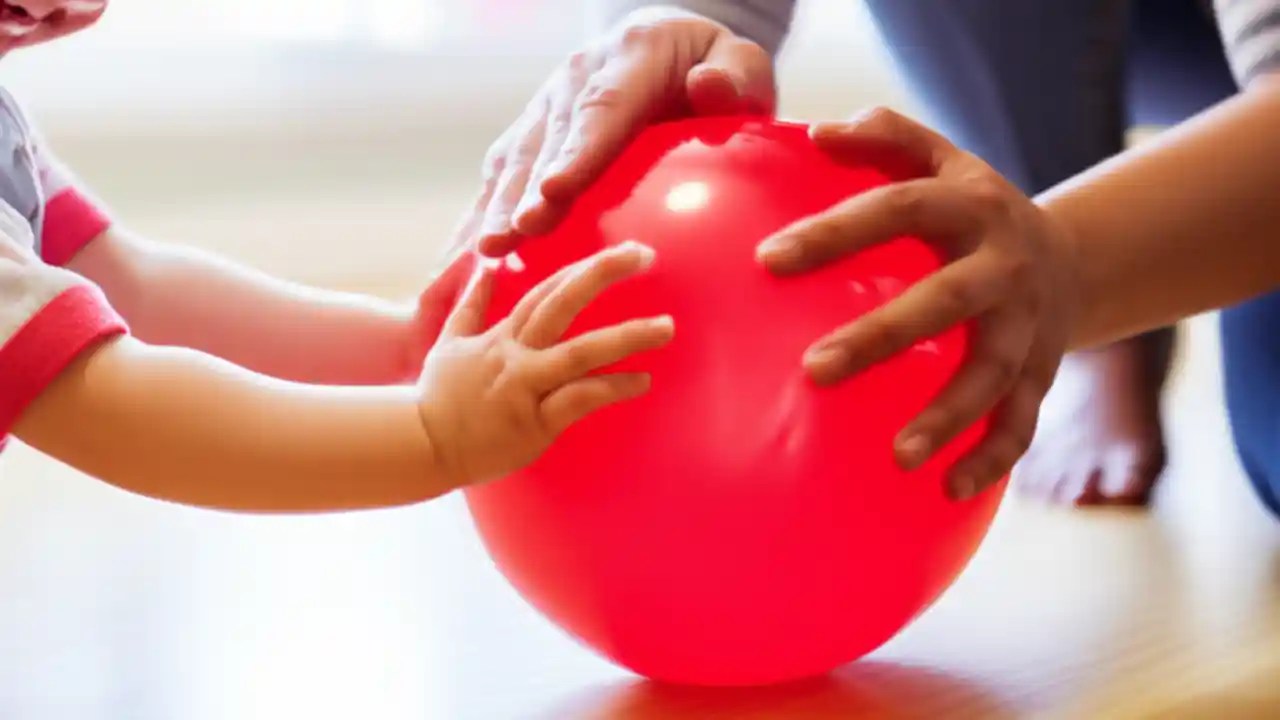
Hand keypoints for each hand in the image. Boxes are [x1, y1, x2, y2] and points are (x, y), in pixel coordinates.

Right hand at [418, 242, 674, 488]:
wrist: (421, 445)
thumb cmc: (439, 396)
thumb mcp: (450, 342)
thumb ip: (472, 303)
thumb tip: (484, 265)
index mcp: (501, 335)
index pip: (547, 290)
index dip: (584, 268)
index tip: (622, 251)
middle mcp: (516, 354)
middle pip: (563, 304)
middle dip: (603, 274)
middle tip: (646, 255)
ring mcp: (525, 386)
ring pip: (580, 353)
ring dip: (625, 337)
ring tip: (665, 327)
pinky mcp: (534, 422)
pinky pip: (579, 399)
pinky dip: (612, 388)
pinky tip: (643, 380)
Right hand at [458, 6, 775, 257]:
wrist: (671, 48)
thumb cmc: (716, 70)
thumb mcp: (742, 65)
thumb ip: (734, 76)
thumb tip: (708, 85)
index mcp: (629, 59)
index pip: (602, 110)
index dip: (576, 153)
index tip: (555, 191)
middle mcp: (576, 79)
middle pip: (547, 142)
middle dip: (523, 193)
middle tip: (506, 238)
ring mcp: (547, 106)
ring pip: (515, 159)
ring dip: (495, 208)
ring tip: (479, 254)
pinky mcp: (531, 132)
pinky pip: (501, 174)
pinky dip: (480, 214)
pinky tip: (463, 259)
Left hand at [756, 108, 1080, 499]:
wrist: (1073, 256)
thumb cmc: (973, 209)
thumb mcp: (943, 160)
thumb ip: (887, 138)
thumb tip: (817, 132)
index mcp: (971, 207)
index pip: (900, 209)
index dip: (838, 232)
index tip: (768, 260)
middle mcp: (1006, 266)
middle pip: (947, 300)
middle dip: (883, 336)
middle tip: (812, 371)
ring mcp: (1030, 324)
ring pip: (993, 373)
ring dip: (949, 416)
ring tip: (898, 457)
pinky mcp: (1042, 372)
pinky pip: (1023, 422)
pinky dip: (992, 458)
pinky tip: (947, 491)